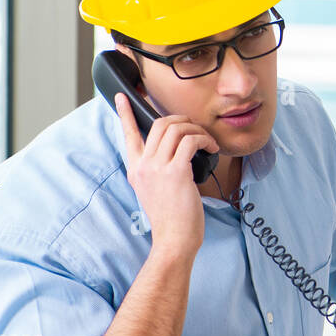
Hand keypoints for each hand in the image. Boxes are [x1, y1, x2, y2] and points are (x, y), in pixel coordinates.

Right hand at [114, 92, 219, 259]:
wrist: (174, 239)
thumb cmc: (173, 217)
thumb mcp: (157, 190)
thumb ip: (159, 169)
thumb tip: (179, 150)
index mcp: (136, 169)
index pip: (128, 134)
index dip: (125, 113)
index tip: (122, 96)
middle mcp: (142, 165)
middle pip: (160, 124)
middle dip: (182, 120)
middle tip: (197, 129)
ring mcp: (157, 168)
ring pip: (176, 128)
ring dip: (197, 129)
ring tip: (208, 142)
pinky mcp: (175, 172)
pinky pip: (191, 141)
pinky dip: (205, 140)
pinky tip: (212, 149)